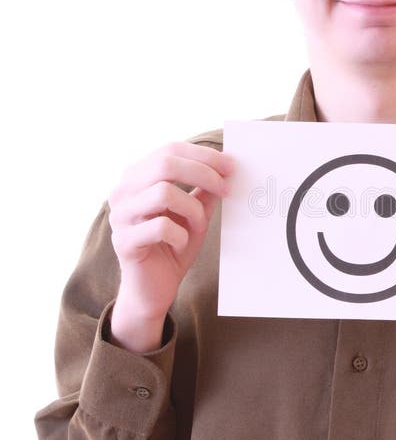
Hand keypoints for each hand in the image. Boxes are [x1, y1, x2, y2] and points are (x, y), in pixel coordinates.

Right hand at [107, 143, 233, 350]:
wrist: (153, 289)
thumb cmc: (173, 246)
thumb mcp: (195, 213)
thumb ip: (205, 190)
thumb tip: (228, 167)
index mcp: (138, 177)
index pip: (170, 150)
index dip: (203, 155)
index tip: (231, 165)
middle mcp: (123, 191)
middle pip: (165, 164)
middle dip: (203, 173)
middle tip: (227, 188)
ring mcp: (119, 216)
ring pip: (163, 193)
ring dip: (193, 209)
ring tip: (198, 226)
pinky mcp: (123, 242)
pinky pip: (161, 227)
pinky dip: (180, 235)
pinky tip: (180, 245)